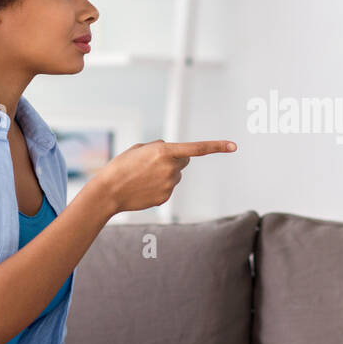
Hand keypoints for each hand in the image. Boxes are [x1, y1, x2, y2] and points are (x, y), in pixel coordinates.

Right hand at [93, 139, 235, 212]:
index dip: (217, 146)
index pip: (197, 148)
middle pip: (184, 160)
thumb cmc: (122, 166)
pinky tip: (144, 187)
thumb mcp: (140, 149)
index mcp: (165, 152)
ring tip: (143, 176)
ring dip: (165, 173)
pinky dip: (159, 186)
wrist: (109, 191)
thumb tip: (175, 154)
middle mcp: (171, 168)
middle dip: (175, 160)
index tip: (234, 146)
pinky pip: (168, 187)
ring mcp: (170, 185)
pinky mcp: (166, 197)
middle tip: (153, 163)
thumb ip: (161, 148)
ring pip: (175, 175)